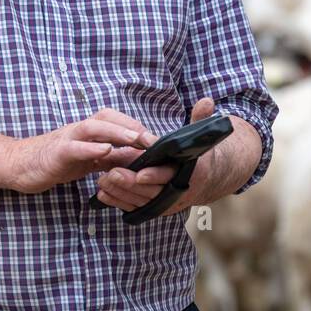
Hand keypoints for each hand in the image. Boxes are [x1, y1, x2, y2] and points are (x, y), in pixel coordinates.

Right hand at [7, 108, 157, 193]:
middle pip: (108, 118)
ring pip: (93, 128)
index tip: (158, 140)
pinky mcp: (56, 153)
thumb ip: (112, 159)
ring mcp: (67, 139)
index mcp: (89, 131)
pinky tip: (105, 150)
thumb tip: (139, 160)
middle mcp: (79, 130)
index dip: (137, 127)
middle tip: (153, 139)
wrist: (18, 164)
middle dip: (132, 126)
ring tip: (136, 139)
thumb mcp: (88, 161)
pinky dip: (91, 148)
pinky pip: (75, 147)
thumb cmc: (54, 161)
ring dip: (116, 131)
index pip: (116, 121)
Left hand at [95, 97, 218, 213]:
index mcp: (190, 174)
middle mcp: (177, 192)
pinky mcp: (155, 208)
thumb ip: (201, 120)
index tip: (139, 173)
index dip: (155, 175)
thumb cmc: (199, 156)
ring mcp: (165, 203)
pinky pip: (135, 208)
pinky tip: (103, 193)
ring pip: (140, 201)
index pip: (170, 175)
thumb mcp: (202, 137)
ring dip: (120, 192)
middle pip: (151, 191)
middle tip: (111, 173)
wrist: (207, 182)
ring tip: (102, 181)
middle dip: (130, 184)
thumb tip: (206, 101)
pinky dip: (119, 201)